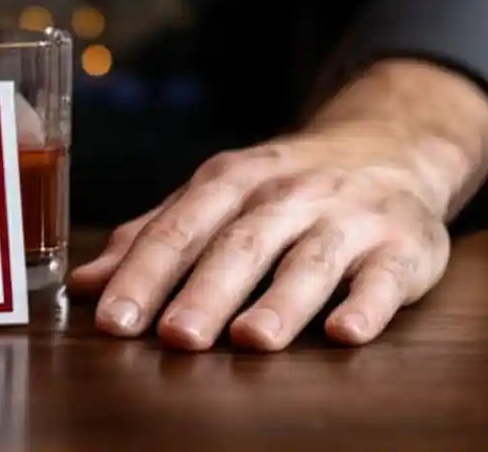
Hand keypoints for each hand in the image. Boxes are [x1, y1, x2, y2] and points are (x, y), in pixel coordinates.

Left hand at [70, 60, 487, 350]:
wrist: (389, 146)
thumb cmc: (281, 186)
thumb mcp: (213, 196)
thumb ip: (150, 237)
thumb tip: (85, 285)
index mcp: (229, 182)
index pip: (178, 230)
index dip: (143, 276)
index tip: (112, 321)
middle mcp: (286, 195)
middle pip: (239, 246)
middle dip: (205, 293)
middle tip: (175, 338)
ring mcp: (346, 218)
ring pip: (309, 262)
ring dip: (280, 301)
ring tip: (251, 340)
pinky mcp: (401, 247)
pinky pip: (384, 278)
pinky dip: (367, 304)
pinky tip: (346, 332)